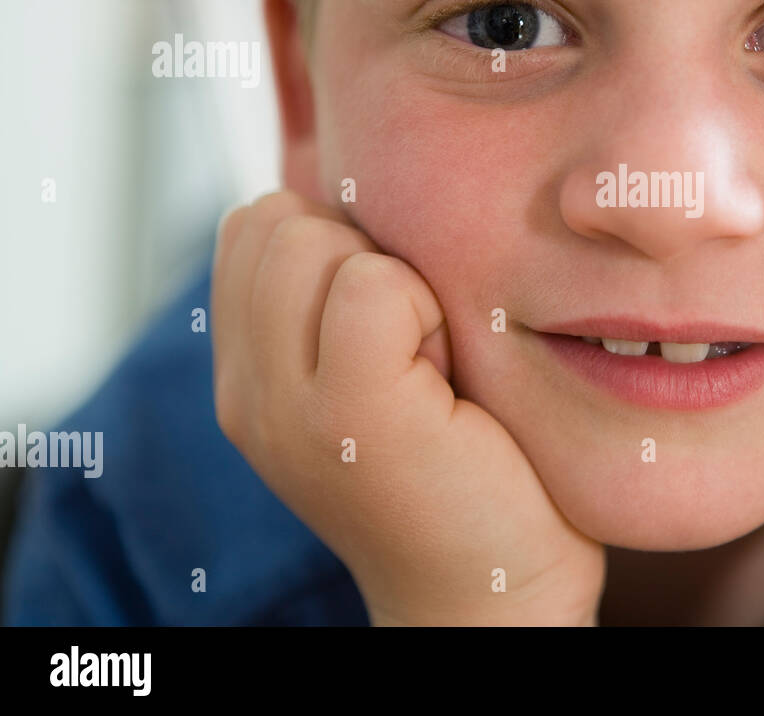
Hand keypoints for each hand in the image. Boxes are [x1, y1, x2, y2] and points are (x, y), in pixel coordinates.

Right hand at [211, 190, 604, 624]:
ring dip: (394, 282)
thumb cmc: (463, 470)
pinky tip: (446, 381)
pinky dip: (426, 311)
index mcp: (250, 376)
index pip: (253, 224)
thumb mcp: (377, 373)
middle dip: (358, 255)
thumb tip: (346, 196)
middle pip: (274, 219)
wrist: (492, 592)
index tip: (392, 326)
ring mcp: (286, 406)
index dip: (335, 244)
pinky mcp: (348, 414)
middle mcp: (248, 392)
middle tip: (415, 348)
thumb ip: (339, 295)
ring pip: (314, 239)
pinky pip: (372, 285)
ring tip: (429, 366)